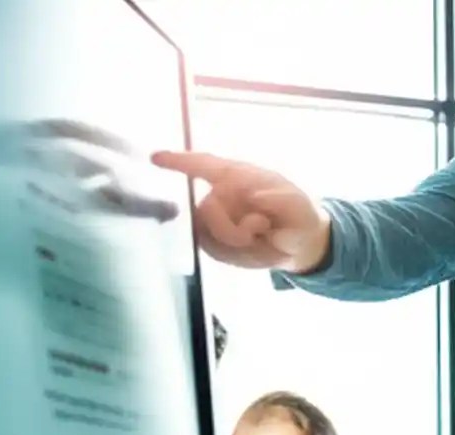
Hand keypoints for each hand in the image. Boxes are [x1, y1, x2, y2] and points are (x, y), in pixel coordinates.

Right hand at [151, 151, 330, 272]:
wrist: (299, 243)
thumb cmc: (298, 214)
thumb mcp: (299, 205)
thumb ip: (281, 199)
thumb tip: (255, 196)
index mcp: (238, 176)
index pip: (204, 165)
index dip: (179, 162)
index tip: (156, 158)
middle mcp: (221, 194)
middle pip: (206, 211)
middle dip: (232, 228)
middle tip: (262, 229)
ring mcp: (214, 219)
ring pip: (208, 235)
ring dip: (239, 245)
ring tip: (263, 239)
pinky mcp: (213, 241)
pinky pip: (215, 251)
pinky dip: (239, 256)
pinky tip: (256, 249)